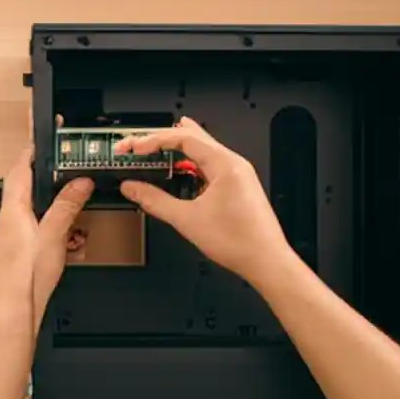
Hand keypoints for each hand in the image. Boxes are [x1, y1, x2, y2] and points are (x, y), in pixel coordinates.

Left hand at [0, 148, 92, 328]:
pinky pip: (35, 230)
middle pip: (25, 187)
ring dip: (53, 206)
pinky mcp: (17, 252)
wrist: (13, 311)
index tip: (45, 139)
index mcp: (12, 209)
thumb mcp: (53, 235)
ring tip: (74, 208)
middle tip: (65, 169)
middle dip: (47, 178)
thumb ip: (67, 206)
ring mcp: (10, 237)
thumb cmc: (25, 278)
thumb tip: (79, 182)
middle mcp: (7, 220)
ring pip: (32, 210)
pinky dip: (52, 228)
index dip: (32, 152)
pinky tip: (68, 239)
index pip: (20, 168)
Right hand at [115, 117, 292, 285]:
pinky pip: (210, 166)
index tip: (136, 147)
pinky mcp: (237, 187)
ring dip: (178, 149)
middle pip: (194, 138)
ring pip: (203, 152)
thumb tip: (133, 189)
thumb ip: (155, 201)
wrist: (266, 260)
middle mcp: (234, 165)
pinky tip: (181, 170)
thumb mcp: (187, 220)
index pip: (184, 138)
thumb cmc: (240, 241)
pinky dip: (191, 164)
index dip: (155, 140)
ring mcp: (237, 175)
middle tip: (140, 143)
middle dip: (164, 139)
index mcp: (225, 164)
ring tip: (157, 148)